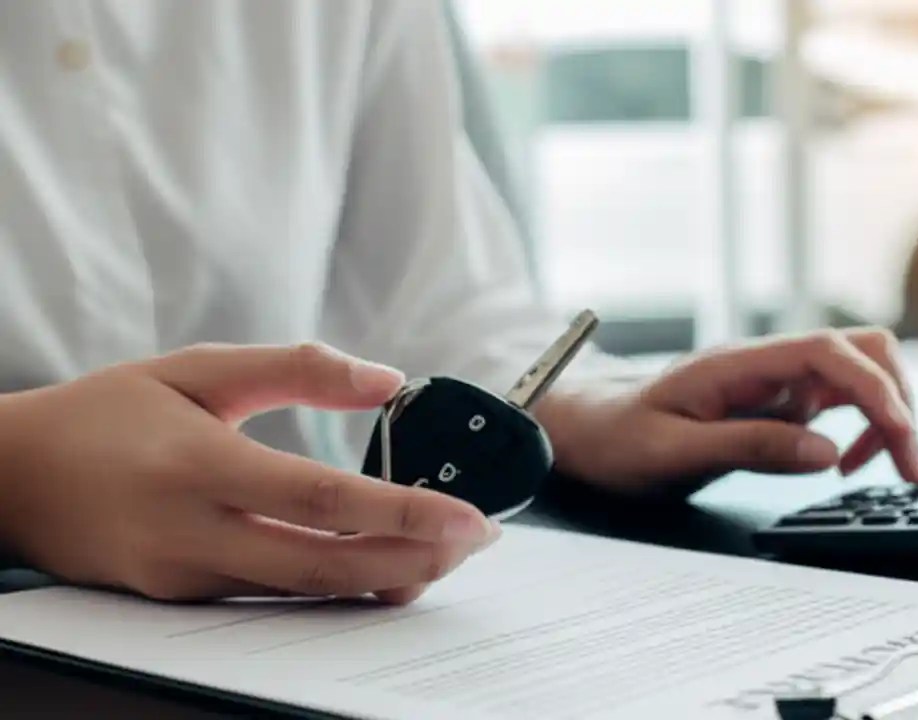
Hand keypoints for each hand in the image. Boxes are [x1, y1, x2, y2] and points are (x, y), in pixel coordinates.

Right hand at [0, 343, 497, 603]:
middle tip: (478, 540)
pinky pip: (273, 598)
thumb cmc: (109, 412)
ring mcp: (185, 576)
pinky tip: (378, 567)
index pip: (322, 502)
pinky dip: (334, 587)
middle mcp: (194, 533)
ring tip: (444, 552)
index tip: (469, 518)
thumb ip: (296, 368)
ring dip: (383, 578)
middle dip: (414, 560)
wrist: (13, 475)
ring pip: (304, 594)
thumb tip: (388, 379)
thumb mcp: (197, 368)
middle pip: (325, 568)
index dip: (403, 514)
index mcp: (201, 465)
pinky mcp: (179, 598)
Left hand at [536, 328, 917, 496]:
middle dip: (898, 401)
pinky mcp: (780, 402)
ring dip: (886, 415)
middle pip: (863, 352)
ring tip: (879, 471)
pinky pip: (840, 402)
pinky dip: (861, 430)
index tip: (899, 438)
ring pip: (861, 374)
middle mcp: (767, 363)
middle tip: (907, 467)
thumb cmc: (621, 440)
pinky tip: (841, 465)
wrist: (593, 432)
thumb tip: (826, 453)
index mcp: (740, 363)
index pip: (830, 353)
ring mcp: (777, 380)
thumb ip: (749, 448)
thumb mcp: (674, 453)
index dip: (875, 391)